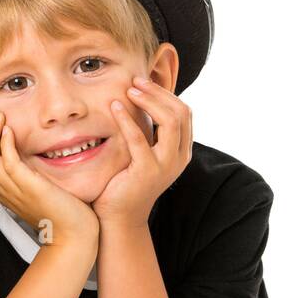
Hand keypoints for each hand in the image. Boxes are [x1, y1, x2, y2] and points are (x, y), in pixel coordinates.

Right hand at [0, 111, 98, 249]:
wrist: (74, 235)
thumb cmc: (61, 213)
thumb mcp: (36, 190)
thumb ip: (26, 175)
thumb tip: (24, 157)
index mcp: (3, 193)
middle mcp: (4, 192)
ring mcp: (15, 191)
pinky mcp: (30, 188)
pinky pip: (8, 164)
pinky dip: (5, 145)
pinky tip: (10, 132)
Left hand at [93, 75, 192, 225]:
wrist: (118, 217)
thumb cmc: (125, 180)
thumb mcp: (142, 151)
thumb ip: (147, 131)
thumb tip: (138, 97)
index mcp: (181, 150)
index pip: (183, 112)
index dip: (164, 93)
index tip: (142, 81)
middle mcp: (179, 157)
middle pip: (181, 112)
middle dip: (158, 92)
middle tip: (135, 80)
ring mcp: (166, 165)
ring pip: (170, 121)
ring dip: (149, 100)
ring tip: (129, 89)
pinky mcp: (147, 172)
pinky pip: (140, 139)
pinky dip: (127, 119)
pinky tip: (114, 107)